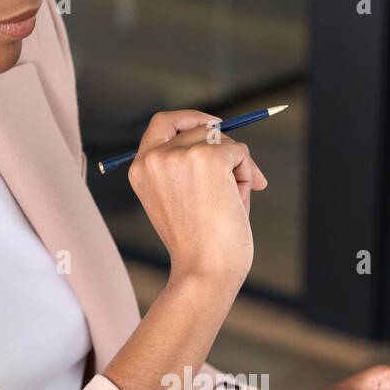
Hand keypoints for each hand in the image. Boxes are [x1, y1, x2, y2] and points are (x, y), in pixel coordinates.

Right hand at [127, 110, 267, 288]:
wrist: (204, 271)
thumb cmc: (198, 247)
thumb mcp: (183, 201)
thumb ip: (193, 169)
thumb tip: (233, 147)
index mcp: (141, 169)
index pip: (162, 124)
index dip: (190, 118)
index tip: (214, 125)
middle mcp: (155, 157)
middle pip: (200, 129)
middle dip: (226, 153)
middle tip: (244, 183)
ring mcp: (180, 155)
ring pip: (223, 141)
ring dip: (236, 168)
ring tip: (233, 203)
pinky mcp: (208, 158)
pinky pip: (240, 152)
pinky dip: (248, 174)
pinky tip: (238, 203)